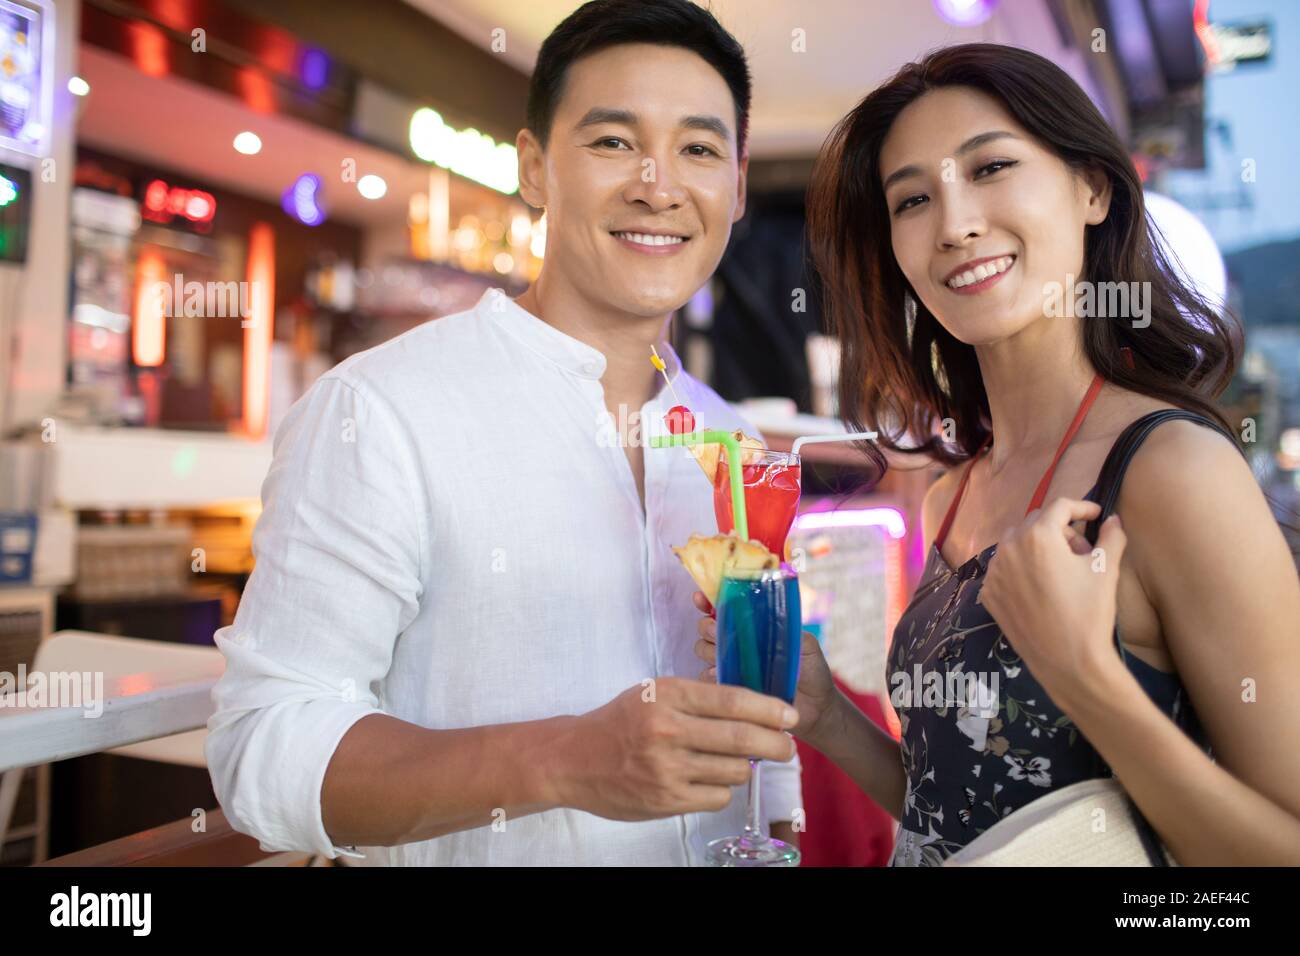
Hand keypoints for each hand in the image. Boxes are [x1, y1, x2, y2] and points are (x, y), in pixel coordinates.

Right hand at [555, 677, 797, 821]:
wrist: (574, 759)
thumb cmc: (620, 721)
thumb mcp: (654, 693)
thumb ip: (697, 699)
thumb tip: (752, 709)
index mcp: (668, 695)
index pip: (732, 700)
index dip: (769, 709)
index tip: (790, 715)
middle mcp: (668, 730)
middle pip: (741, 738)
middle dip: (775, 744)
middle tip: (788, 747)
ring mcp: (667, 768)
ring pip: (733, 770)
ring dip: (743, 767)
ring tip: (734, 761)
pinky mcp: (666, 799)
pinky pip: (717, 797)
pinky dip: (721, 789)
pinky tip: (708, 780)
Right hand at [692, 590, 839, 744]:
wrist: (817, 708)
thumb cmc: (812, 670)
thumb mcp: (804, 643)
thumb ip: (786, 628)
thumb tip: (762, 619)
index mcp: (754, 627)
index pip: (725, 608)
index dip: (708, 601)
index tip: (700, 598)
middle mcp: (737, 643)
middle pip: (706, 628)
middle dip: (708, 627)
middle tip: (718, 632)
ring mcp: (731, 665)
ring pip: (702, 650)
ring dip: (709, 650)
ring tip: (722, 655)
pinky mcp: (728, 688)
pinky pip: (705, 679)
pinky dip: (710, 675)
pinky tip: (721, 676)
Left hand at [980, 498, 1127, 711]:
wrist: (1067, 661)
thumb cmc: (1089, 612)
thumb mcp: (1105, 570)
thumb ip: (1111, 536)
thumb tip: (1113, 519)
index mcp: (1037, 537)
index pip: (1060, 506)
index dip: (1081, 506)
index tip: (1096, 514)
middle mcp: (1008, 548)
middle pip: (1035, 523)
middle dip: (1060, 529)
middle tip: (1082, 550)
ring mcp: (994, 572)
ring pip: (1015, 544)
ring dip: (1037, 547)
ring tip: (1062, 569)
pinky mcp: (988, 594)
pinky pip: (1004, 569)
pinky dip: (1021, 569)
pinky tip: (1041, 587)